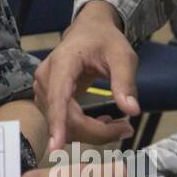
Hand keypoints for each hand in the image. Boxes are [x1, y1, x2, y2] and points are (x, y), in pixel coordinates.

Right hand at [34, 0, 139, 153]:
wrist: (89, 31)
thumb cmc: (105, 40)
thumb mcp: (122, 56)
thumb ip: (126, 83)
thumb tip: (131, 111)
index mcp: (62, 63)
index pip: (58, 97)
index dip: (58, 123)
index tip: (56, 146)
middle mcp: (46, 78)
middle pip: (65, 117)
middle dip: (95, 131)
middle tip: (126, 129)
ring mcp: (44, 90)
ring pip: (64, 124)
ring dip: (91, 132)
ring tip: (117, 124)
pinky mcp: (48, 99)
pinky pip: (63, 122)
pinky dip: (84, 128)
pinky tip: (102, 122)